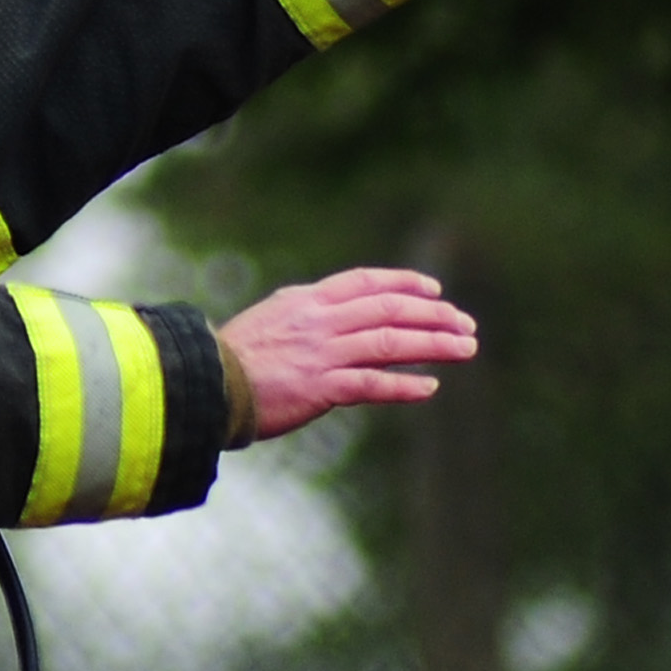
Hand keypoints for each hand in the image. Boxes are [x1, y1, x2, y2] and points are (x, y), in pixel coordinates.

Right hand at [215, 264, 478, 440]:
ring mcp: (322, 353)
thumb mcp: (273, 318)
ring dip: (434, 345)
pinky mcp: (320, 388)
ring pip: (391, 342)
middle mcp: (320, 321)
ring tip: (466, 349)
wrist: (204, 384)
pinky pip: (372, 384)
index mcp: (308, 300)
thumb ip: (308, 312)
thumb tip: (335, 309)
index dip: (406, 283)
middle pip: (391, 310)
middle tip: (466, 324)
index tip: (436, 290)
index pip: (368, 282)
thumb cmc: (234, 358)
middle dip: (435, 315)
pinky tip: (431, 388)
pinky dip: (405, 385)